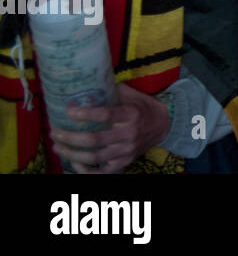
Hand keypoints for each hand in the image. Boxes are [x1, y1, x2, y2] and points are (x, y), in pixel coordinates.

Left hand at [49, 83, 170, 173]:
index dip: (84, 114)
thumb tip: (87, 84)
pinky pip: (102, 171)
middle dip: (70, 137)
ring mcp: (126, 150)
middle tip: (55, 133)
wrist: (164, 124)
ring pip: (94, 157)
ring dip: (72, 153)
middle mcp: (129, 134)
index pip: (105, 115)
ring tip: (58, 147)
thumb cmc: (143, 107)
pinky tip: (74, 163)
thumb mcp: (131, 95)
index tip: (68, 111)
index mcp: (130, 114)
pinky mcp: (125, 162)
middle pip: (94, 140)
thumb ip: (111, 92)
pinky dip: (85, 170)